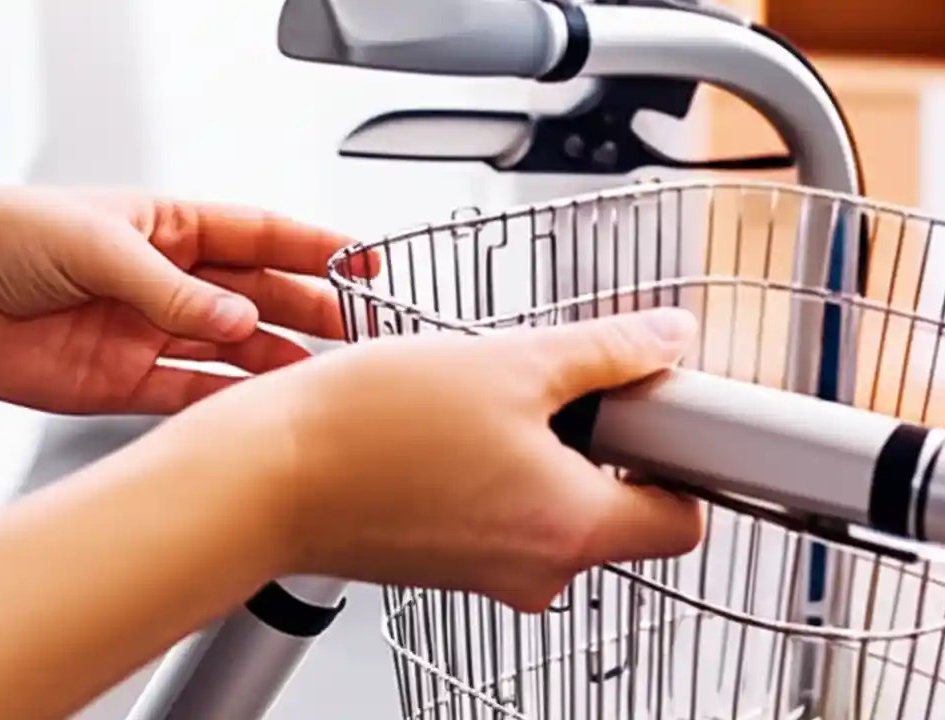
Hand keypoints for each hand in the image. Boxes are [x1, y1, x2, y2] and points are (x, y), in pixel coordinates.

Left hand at [0, 187, 371, 414]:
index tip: (361, 261)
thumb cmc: (0, 234)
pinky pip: (191, 393)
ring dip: (275, 361)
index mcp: (167, 226)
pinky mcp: (125, 381)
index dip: (314, 247)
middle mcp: (165, 280)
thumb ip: (172, 291)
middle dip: (309, 308)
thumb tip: (235, 321)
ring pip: (232, 350)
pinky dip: (226, 401)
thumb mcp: (99, 245)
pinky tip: (256, 405)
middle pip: (257, 295)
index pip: (259, 234)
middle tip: (355, 327)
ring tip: (317, 374)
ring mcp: (148, 332)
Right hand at [149, 307, 705, 611]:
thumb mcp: (508, 364)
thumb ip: (606, 355)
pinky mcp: (445, 560)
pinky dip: (495, 470)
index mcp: (570, 529)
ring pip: (554, 507)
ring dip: (542, 451)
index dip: (681, 460)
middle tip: (562, 388)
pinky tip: (448, 427)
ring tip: (486, 400)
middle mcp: (537, 568)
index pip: (683, 522)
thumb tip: (667, 341)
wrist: (261, 477)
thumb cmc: (366, 430)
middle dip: (602, 445)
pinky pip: (501, 513)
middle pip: (619, 512)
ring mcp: (488, 571)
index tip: (656, 414)